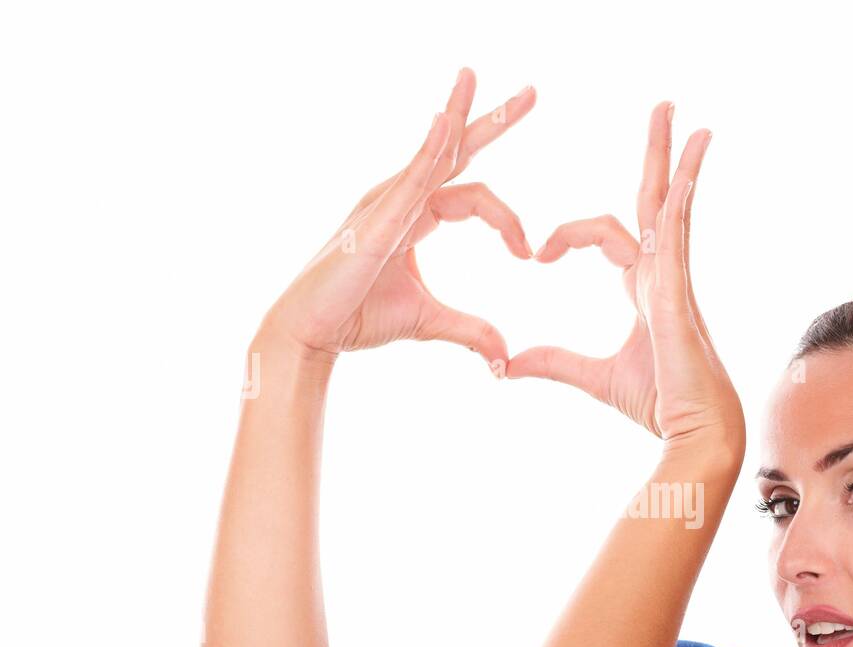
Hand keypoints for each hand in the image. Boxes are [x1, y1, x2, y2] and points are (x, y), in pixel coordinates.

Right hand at [257, 68, 534, 368]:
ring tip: (474, 77)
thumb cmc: (360, 317)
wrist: (313, 332)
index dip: (509, 222)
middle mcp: (402, 198)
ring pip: (433, 153)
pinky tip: (446, 124)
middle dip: (493, 120)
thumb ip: (471, 331)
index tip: (528, 253)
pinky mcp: (376, 221)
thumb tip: (506, 357)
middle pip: (455, 150)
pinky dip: (428, 151)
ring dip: (457, 114)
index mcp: (417, 214)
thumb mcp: (430, 322)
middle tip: (534, 93)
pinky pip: (409, 179)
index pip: (476, 196)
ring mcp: (386, 203)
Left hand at [506, 102, 743, 458]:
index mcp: (645, 287)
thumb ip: (552, 363)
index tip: (537, 253)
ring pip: (675, 208)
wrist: (692, 430)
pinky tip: (684, 177)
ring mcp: (676, 282)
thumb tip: (506, 364)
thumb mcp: (591, 377)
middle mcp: (664, 275)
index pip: (606, 235)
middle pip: (656, 200)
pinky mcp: (679, 296)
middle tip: (663, 107)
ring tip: (686, 121)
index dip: (567, 235)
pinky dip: (681, 206)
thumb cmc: (657, 403)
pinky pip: (679, 242)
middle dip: (658, 154)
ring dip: (680, 162)